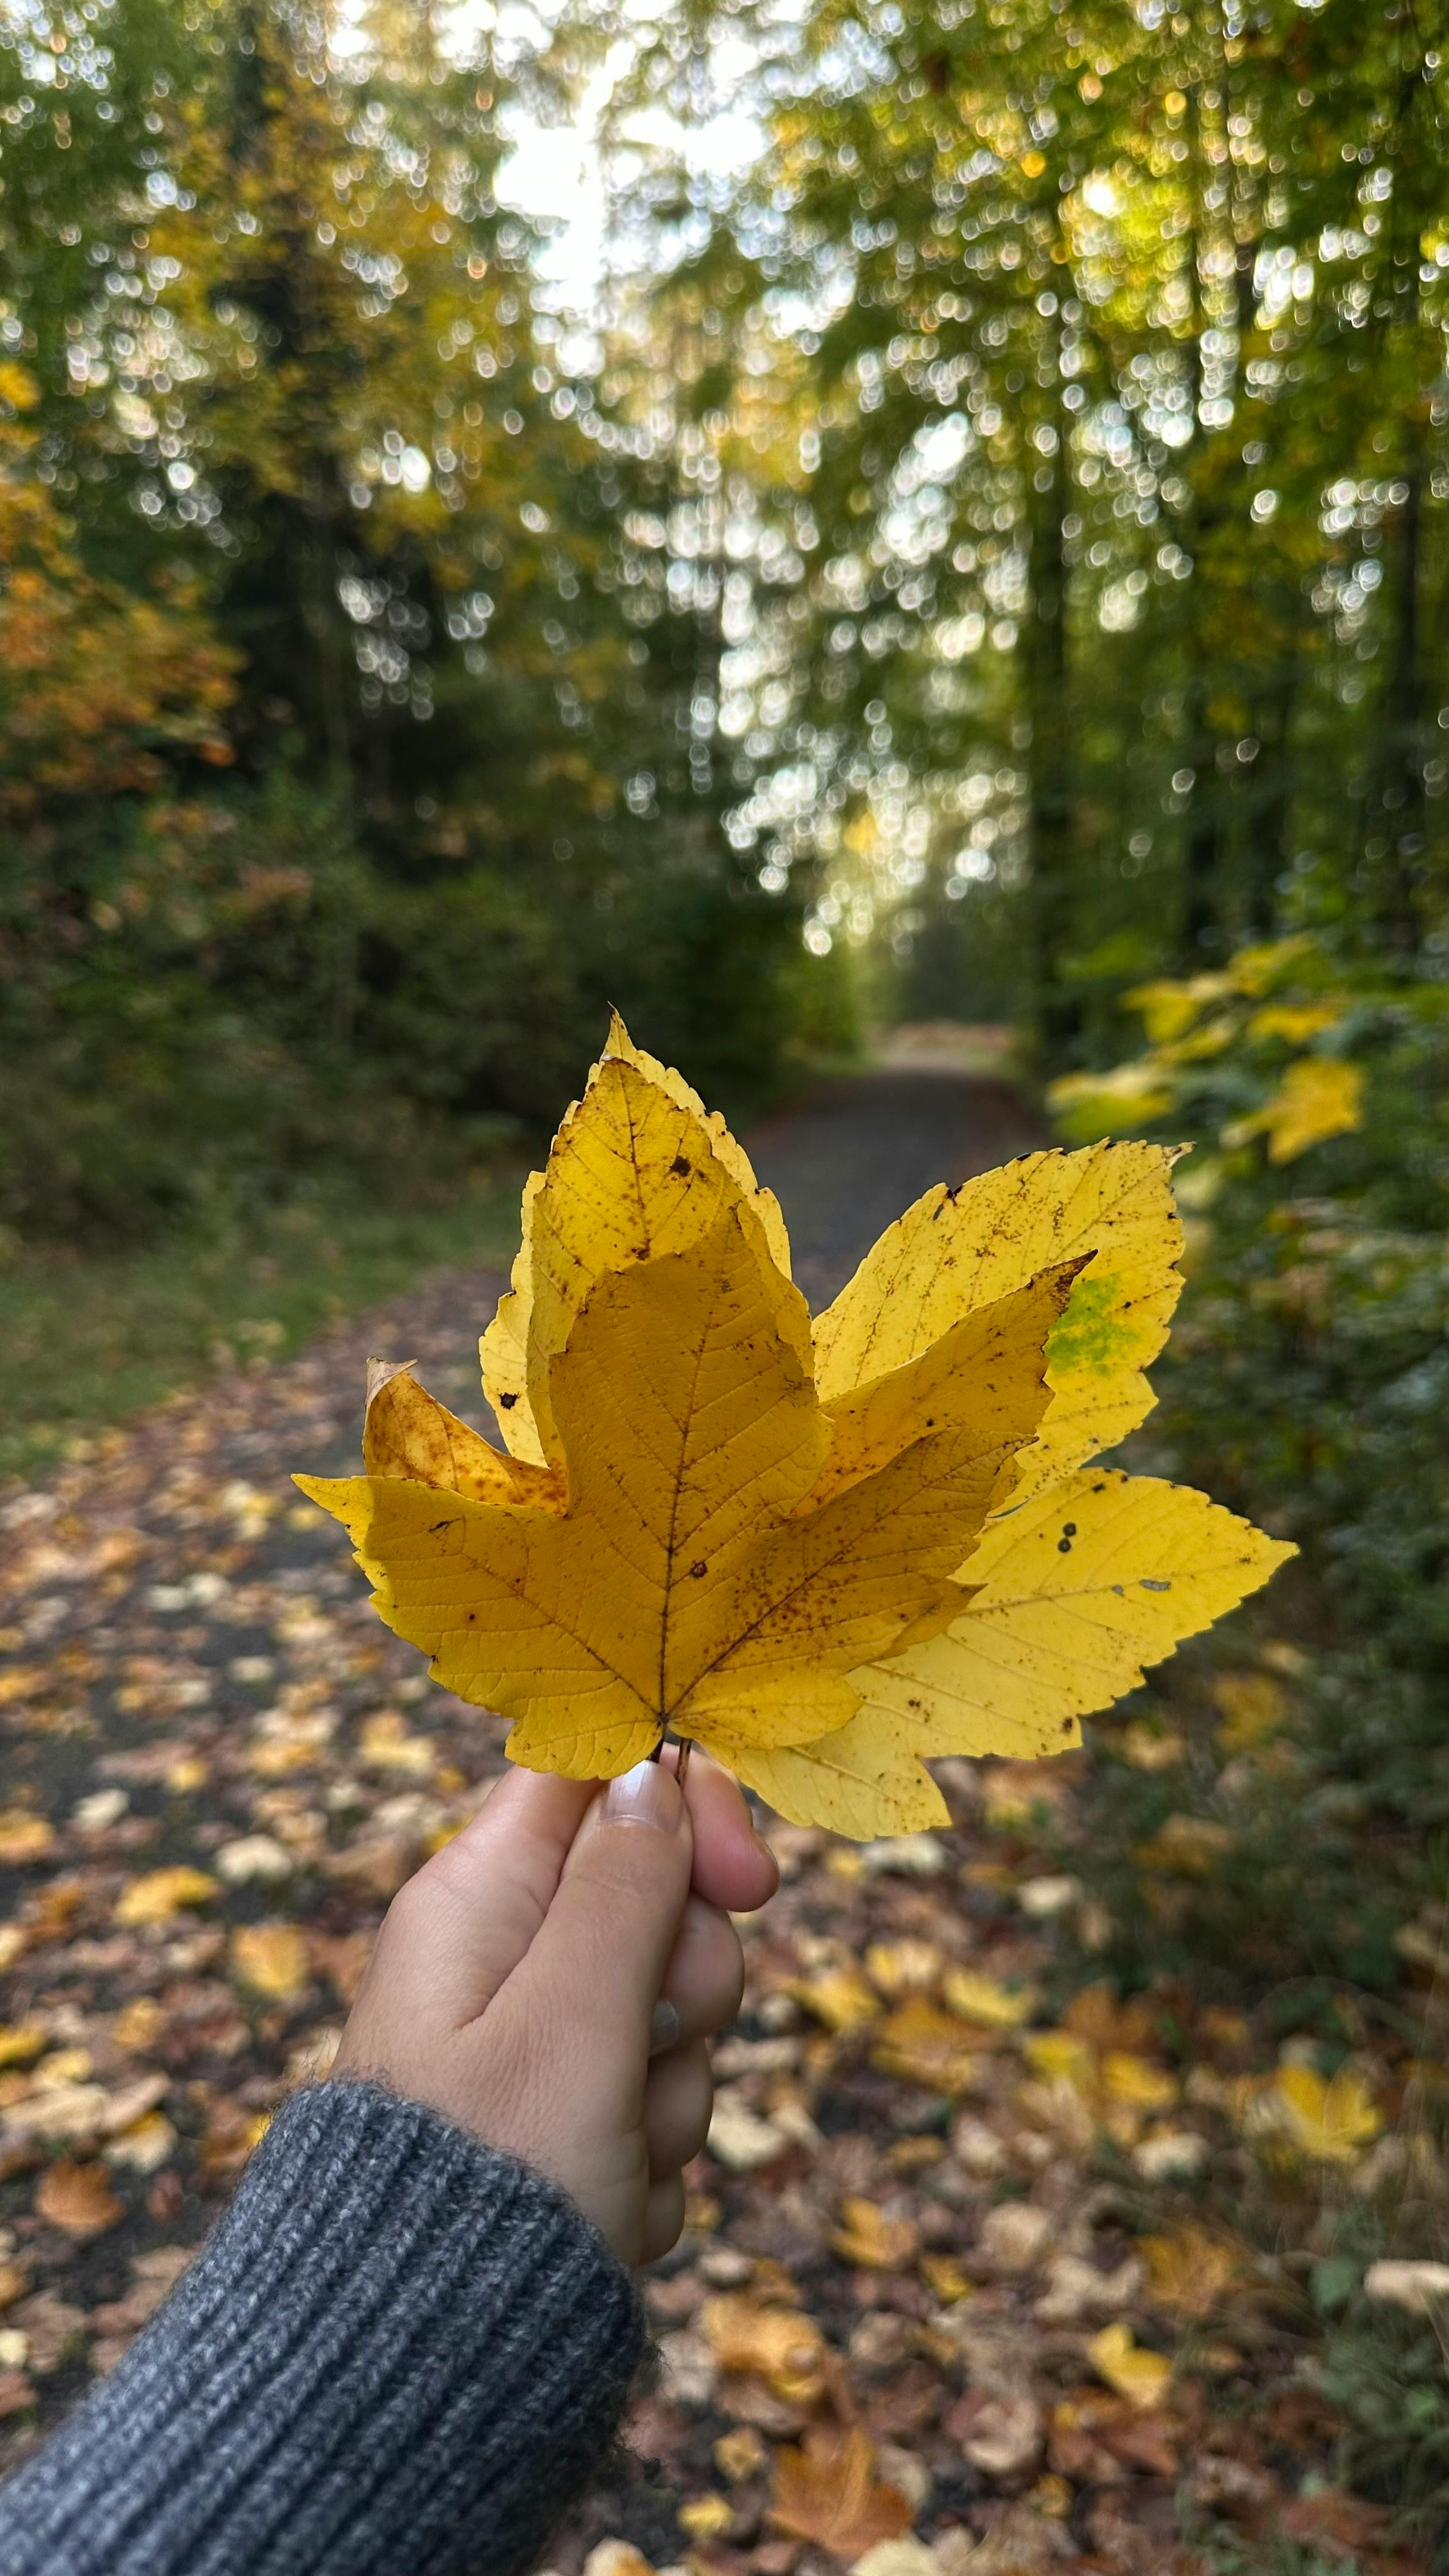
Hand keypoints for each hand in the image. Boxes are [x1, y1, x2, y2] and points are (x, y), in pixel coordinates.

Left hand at [331, 1750, 777, 2263]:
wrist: (423, 2382)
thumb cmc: (484, 2189)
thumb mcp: (569, 2021)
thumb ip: (622, 1890)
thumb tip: (650, 1771)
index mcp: (475, 1900)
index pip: (595, 1779)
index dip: (685, 1804)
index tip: (750, 1876)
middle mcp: (498, 1962)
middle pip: (654, 1900)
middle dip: (688, 1979)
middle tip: (648, 2043)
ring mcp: (531, 2052)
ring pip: (670, 2013)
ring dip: (672, 2086)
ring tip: (611, 2150)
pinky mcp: (560, 2132)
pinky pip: (654, 2103)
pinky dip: (648, 2156)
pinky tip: (605, 2203)